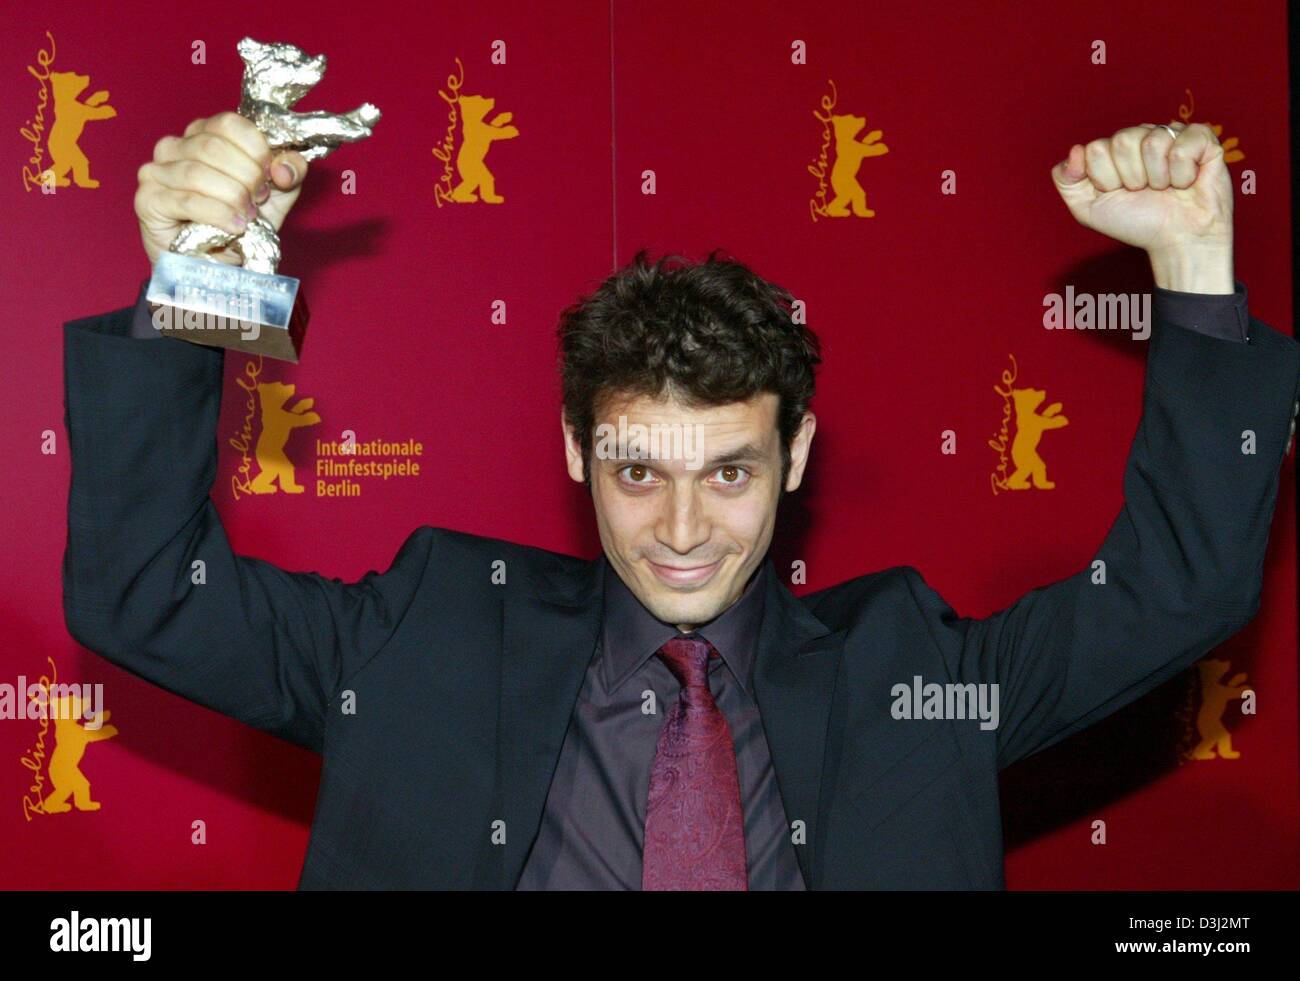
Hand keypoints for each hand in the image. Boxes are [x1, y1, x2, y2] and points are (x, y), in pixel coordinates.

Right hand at [135, 111, 308, 265]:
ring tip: (248, 216)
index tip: (272, 175)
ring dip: (233, 196)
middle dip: (247, 175)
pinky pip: (186, 200)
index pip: (229, 123)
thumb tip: (285, 168)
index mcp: (205, 134)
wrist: (215, 265)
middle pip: (213, 146)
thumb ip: (290, 174)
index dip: (257, 148)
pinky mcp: (148, 199)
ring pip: (198, 172)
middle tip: (259, 199)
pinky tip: (234, 227)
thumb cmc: (241, 223)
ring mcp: (156, 171)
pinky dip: (217, 214)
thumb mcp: (277, 196)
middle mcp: (175, 146)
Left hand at [1051, 122, 1233, 291]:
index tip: (1119, 193)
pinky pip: (1183, 145)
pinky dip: (1182, 173)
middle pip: (1122, 140)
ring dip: (1157, 178)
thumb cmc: (1136, 223)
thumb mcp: (1088, 209)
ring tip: (1165, 188)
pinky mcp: (1203, 139)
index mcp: (1113, 150)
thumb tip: (1075, 150)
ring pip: (1152, 142)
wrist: (1177, 240)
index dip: (1106, 179)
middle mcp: (1141, 138)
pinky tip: (1186, 181)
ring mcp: (1172, 135)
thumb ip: (1067, 181)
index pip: (1096, 149)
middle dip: (1131, 177)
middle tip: (1144, 192)